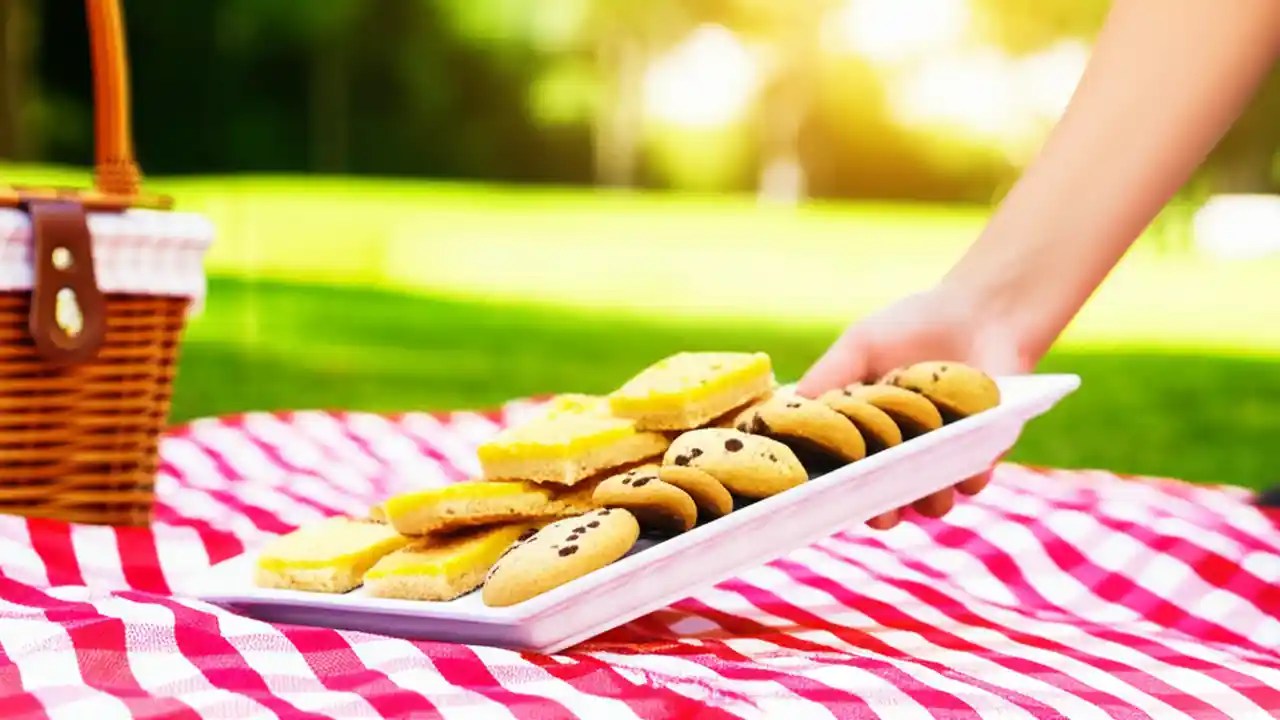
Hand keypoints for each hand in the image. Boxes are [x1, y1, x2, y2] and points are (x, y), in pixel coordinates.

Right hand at [795, 285, 1033, 528]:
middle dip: (881, 513)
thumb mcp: (859, 346)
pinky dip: (966, 476)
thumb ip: (824, 379)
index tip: (824, 500)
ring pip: (930, 502)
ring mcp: (941, 458)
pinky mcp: (984, 454)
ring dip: (925, 500)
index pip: (843, 475)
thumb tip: (776, 413)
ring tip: (927, 486)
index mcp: (865, 434)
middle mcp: (901, 455)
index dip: (833, 491)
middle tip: (879, 513)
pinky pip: (972, 480)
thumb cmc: (912, 326)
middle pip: (885, 502)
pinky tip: (964, 460)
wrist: (978, 310)